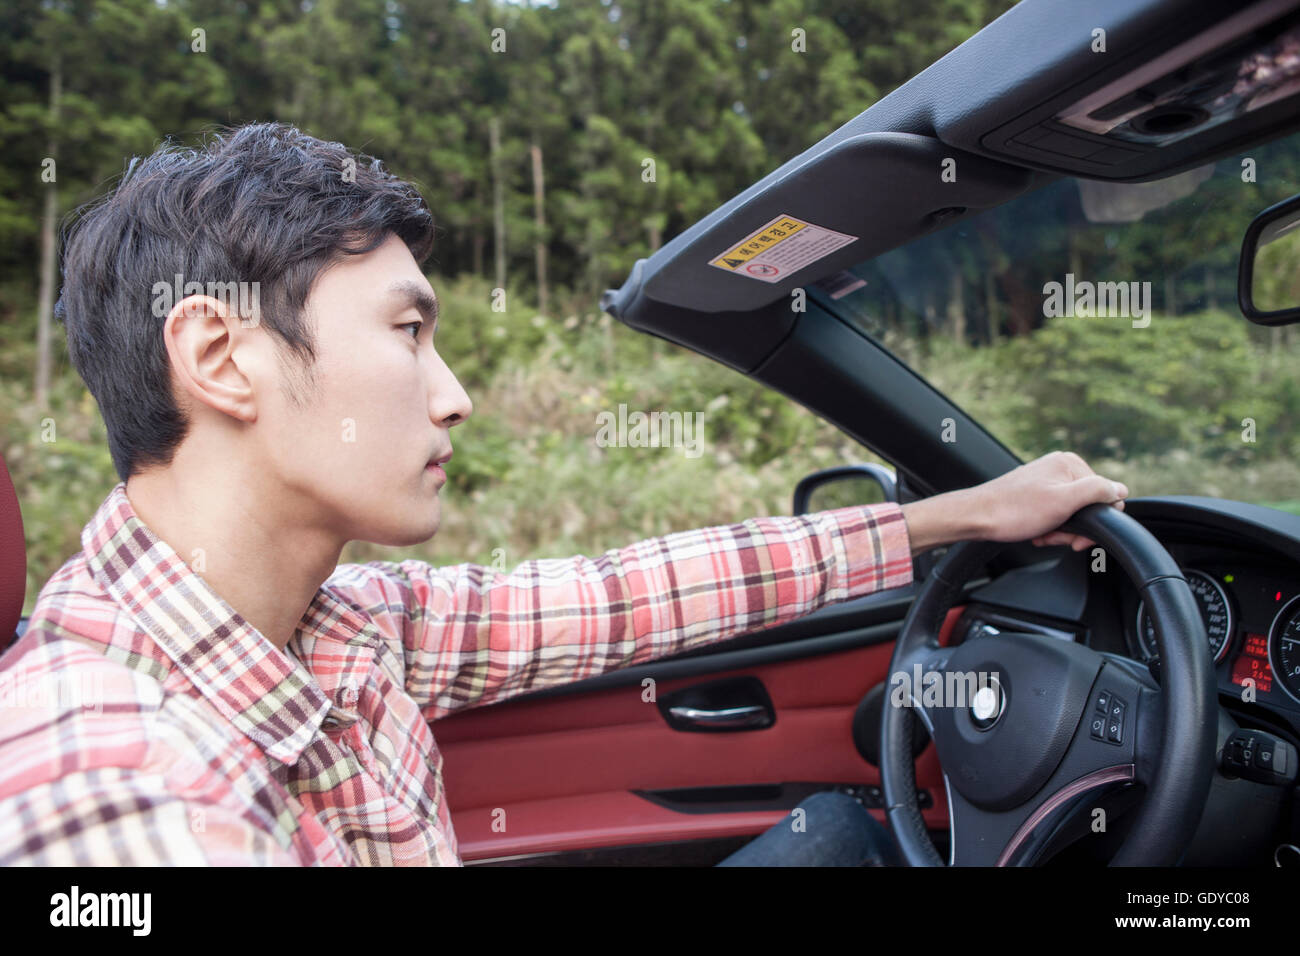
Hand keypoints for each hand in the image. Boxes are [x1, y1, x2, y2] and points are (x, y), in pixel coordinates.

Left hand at [967, 451, 1127, 550]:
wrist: (976, 518)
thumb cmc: (1015, 511)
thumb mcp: (1064, 502)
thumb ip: (1097, 491)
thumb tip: (1121, 490)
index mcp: (1070, 464)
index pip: (1105, 496)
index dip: (1096, 522)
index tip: (1077, 538)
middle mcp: (1059, 468)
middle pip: (1088, 507)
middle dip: (1074, 529)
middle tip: (1055, 536)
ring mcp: (1046, 480)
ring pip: (1071, 514)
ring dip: (1060, 531)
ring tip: (1042, 534)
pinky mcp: (1035, 494)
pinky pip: (1055, 515)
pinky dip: (1049, 528)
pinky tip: (1036, 533)